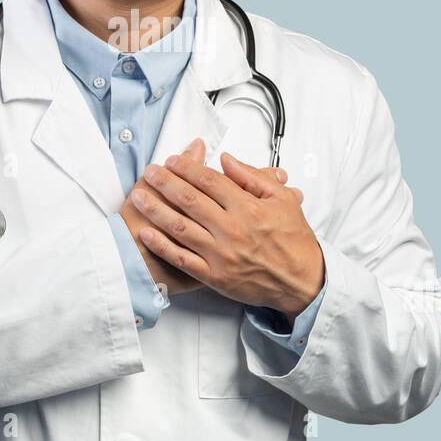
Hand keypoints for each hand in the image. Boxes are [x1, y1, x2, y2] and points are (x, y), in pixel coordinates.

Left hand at [132, 139, 322, 318]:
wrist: (301, 281)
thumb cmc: (293, 239)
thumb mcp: (282, 200)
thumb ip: (253, 177)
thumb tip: (226, 159)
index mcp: (248, 208)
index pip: (209, 180)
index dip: (187, 167)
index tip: (172, 160)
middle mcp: (232, 229)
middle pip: (189, 200)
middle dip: (165, 182)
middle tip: (149, 171)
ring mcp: (221, 255)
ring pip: (180, 227)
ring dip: (155, 210)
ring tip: (139, 196)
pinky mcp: (214, 277)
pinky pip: (182, 259)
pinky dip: (162, 246)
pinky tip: (146, 233)